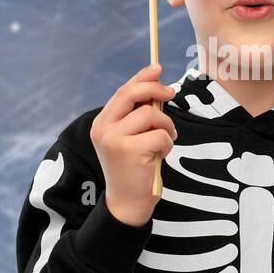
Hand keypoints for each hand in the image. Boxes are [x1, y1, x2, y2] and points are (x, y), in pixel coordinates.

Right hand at [91, 62, 177, 227]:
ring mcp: (114, 139)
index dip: (141, 78)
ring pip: (151, 115)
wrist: (127, 203)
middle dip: (156, 90)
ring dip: (166, 127)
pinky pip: (160, 135)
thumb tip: (157, 89)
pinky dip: (167, 144)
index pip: (123, 92)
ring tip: (165, 142)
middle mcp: (103, 129)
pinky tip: (160, 156)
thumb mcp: (131, 139)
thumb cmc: (134, 169)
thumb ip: (137, 116)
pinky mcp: (129, 150)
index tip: (157, 68)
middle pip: (133, 95)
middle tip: (171, 94)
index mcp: (102, 123)